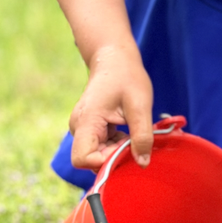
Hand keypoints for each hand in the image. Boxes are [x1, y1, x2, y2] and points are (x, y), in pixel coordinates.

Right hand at [68, 44, 153, 170]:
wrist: (114, 58)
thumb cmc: (127, 77)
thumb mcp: (140, 105)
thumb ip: (141, 136)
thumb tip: (142, 164)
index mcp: (86, 121)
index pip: (83, 159)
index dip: (105, 161)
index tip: (127, 148)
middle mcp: (78, 127)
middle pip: (91, 160)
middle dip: (114, 157)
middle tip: (134, 141)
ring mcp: (83, 128)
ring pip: (97, 154)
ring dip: (117, 151)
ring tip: (133, 133)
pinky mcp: (90, 128)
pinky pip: (100, 146)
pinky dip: (116, 145)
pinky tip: (128, 132)